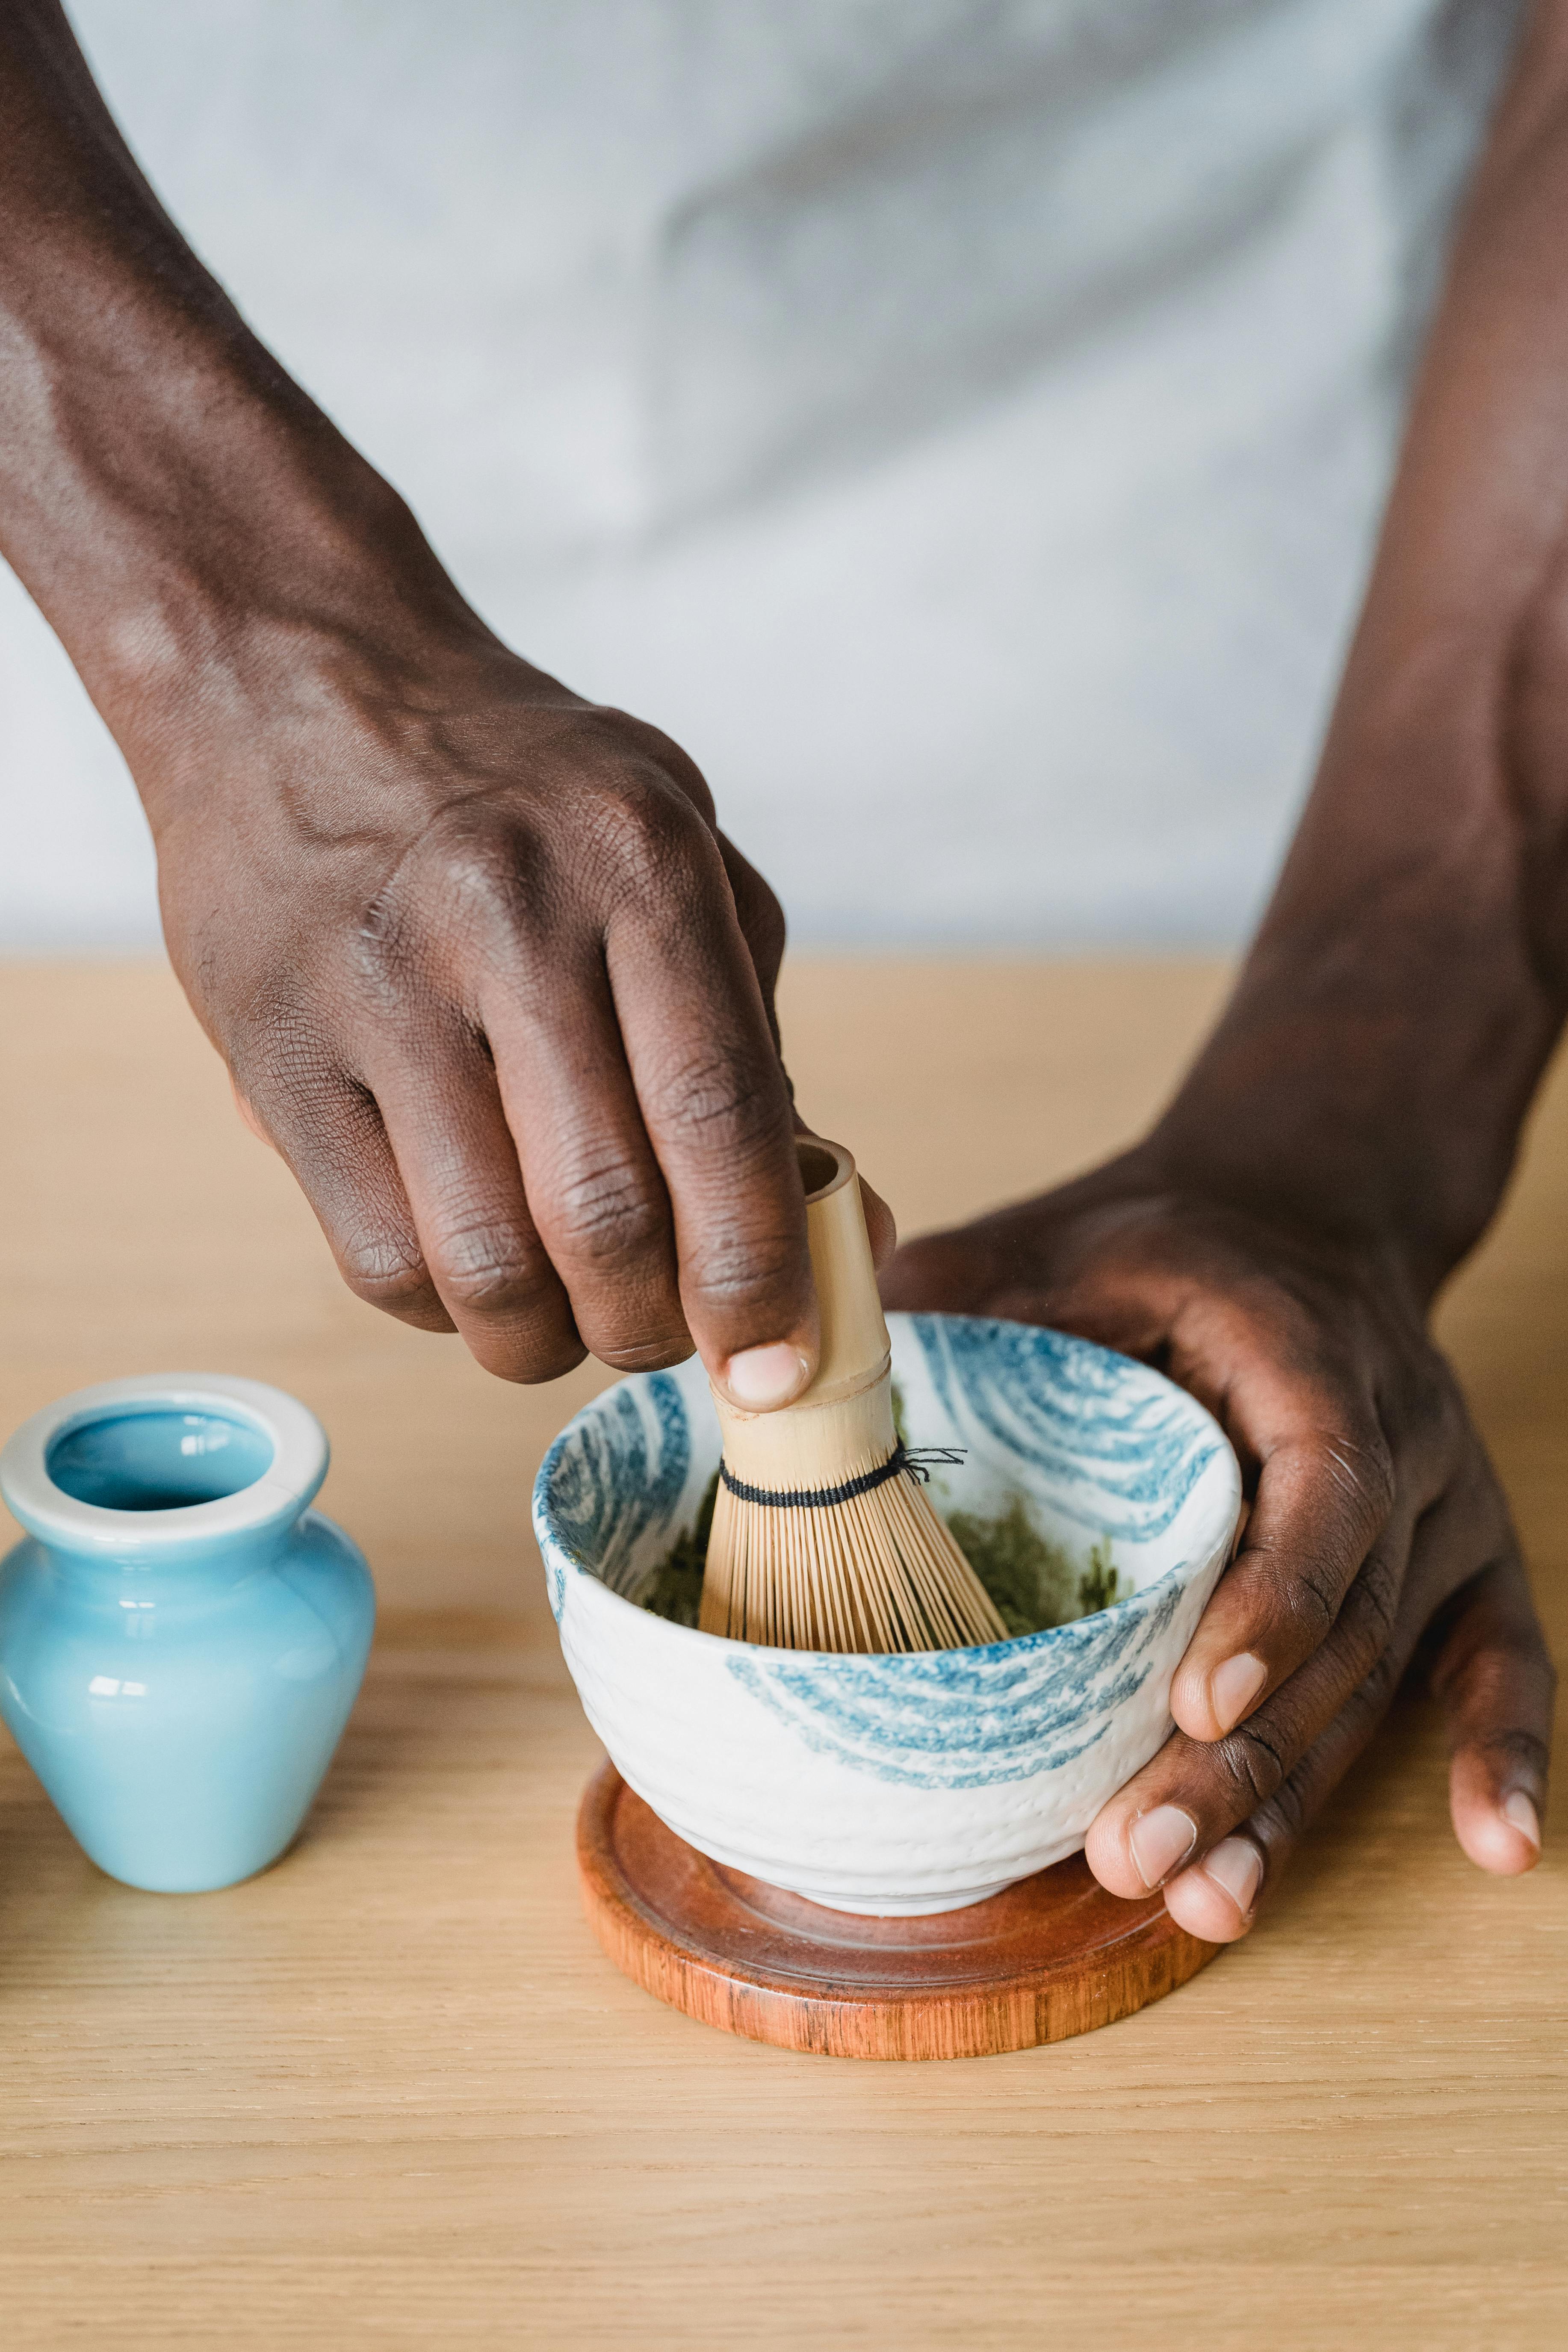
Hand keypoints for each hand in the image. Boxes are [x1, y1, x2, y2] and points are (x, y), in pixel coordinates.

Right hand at [150, 613, 826, 1402]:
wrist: (293, 687)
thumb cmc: (521, 796)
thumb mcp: (674, 857)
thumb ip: (756, 1037)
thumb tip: (850, 1227)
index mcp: (636, 861)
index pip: (719, 1108)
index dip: (759, 1267)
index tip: (780, 1366)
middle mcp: (506, 917)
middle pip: (603, 1210)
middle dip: (654, 1326)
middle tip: (667, 1335)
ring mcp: (377, 988)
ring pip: (482, 1261)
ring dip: (546, 1341)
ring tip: (570, 1317)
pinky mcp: (276, 1054)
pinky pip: (377, 1255)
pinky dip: (445, 1308)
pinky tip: (472, 1268)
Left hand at [882, 1153, 1554, 1939]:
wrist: (1303, 1210)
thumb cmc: (1164, 1238)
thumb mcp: (1061, 1237)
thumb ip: (959, 1297)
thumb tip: (805, 1370)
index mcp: (1305, 1354)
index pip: (1318, 1487)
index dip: (1269, 1601)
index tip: (1195, 1697)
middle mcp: (1400, 1441)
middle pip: (1343, 1621)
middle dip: (1242, 1757)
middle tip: (1136, 1856)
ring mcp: (1440, 1509)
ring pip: (1387, 1674)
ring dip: (1303, 1796)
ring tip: (1210, 1902)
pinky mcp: (1453, 1560)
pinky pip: (1500, 1660)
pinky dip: (1503, 1750)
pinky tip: (1494, 1848)